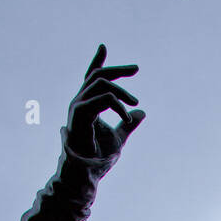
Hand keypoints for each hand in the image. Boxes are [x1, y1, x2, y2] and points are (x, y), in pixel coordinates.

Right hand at [65, 44, 144, 165]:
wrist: (87, 174)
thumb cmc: (98, 159)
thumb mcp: (119, 137)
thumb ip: (128, 124)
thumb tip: (142, 112)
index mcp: (86, 104)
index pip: (90, 77)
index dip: (97, 61)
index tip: (103, 47)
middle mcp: (79, 102)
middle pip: (98, 75)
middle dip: (117, 69)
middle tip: (136, 68)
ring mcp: (78, 106)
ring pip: (101, 83)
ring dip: (121, 91)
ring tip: (134, 102)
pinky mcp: (80, 114)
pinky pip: (101, 98)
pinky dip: (117, 105)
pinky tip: (127, 117)